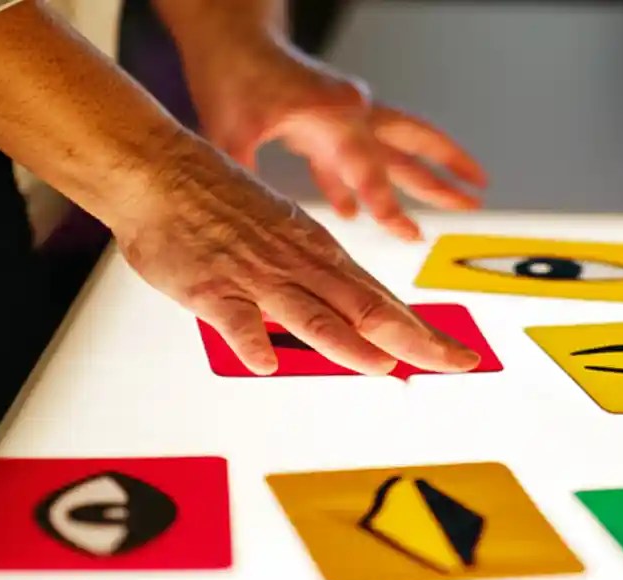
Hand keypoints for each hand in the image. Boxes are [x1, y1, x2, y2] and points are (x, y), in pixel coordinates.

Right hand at [116, 136, 479, 375]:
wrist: (159, 169)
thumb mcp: (287, 240)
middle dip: (416, 339)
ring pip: (311, 315)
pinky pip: (235, 317)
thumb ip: (321, 285)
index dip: (426, 332)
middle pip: (367, 309)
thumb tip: (362, 321)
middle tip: (456, 364)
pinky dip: (252, 339)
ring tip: (383, 366)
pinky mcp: (212, 286)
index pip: (385, 301)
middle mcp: (301, 265)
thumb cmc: (221, 208)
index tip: (463, 355)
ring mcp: (258, 276)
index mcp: (322, 256)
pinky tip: (266, 362)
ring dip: (349, 343)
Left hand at [181, 34, 485, 239]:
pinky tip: (353, 213)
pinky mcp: (325, 125)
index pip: (371, 171)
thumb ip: (249, 176)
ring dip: (426, 173)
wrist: (230, 36)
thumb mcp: (231, 128)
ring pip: (396, 149)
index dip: (389, 206)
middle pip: (412, 145)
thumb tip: (251, 218)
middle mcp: (351, 114)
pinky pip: (352, 162)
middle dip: (446, 172)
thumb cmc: (233, 73)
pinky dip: (356, 187)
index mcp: (337, 115)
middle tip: (478, 196)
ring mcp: (343, 118)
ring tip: (459, 195)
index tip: (412, 233)